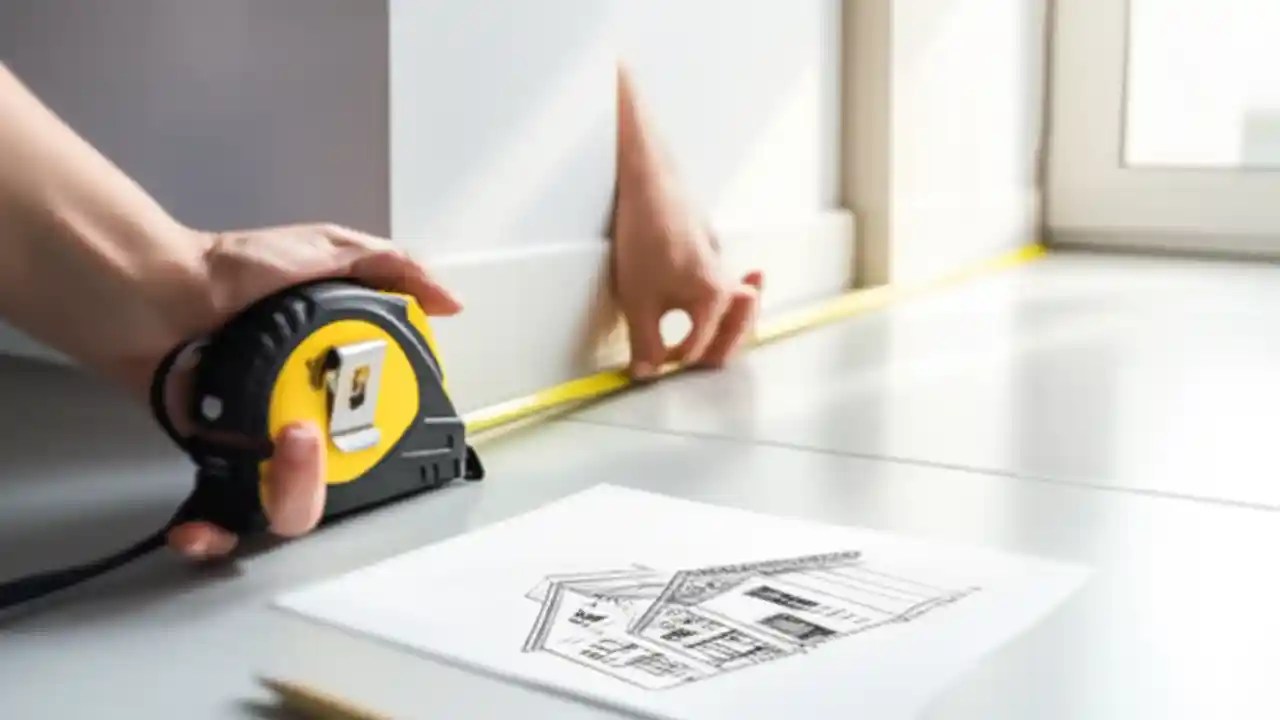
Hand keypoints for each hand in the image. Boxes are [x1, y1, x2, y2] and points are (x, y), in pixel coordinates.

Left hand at [155, 223, 461, 559]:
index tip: (384, 431)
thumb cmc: (234, 269)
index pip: (380, 435)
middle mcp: (305, 421)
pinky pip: (225, 515)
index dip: (389, 447)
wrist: (154, 289)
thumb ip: (392, 268)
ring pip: (292, 509)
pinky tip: (203, 528)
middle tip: (303, 434)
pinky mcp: (212, 461)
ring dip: (290, 490)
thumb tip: (450, 303)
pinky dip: (215, 532)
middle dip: (323, 474)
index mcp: (338, 382)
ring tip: (276, 443)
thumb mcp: (329, 250)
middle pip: (341, 486)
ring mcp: (259, 446)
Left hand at [611, 183, 762, 379]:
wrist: (650, 183)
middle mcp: (727, 284)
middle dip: (713, 356)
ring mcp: (722, 265)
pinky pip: (729, 288)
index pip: (702, 350)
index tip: (649, 368)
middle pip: (733, 334)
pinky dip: (728, 305)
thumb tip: (645, 375)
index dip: (675, 365)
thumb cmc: (645, 236)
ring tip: (717, 346)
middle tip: (690, 368)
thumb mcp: (637, 299)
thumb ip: (645, 342)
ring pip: (737, 310)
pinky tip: (712, 305)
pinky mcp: (711, 252)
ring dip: (731, 330)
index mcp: (714, 299)